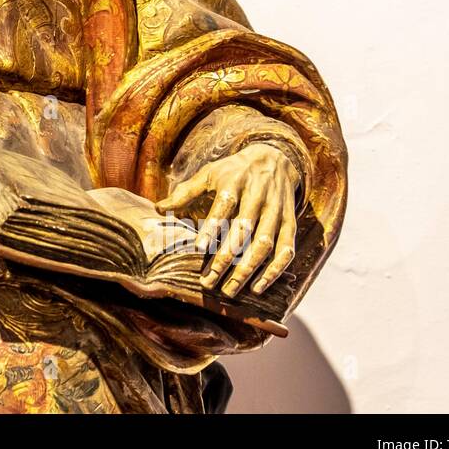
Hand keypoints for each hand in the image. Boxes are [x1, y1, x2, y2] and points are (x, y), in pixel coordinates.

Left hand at [155, 142, 298, 298]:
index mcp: (235, 182)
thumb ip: (185, 192)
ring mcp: (276, 211)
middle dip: (226, 258)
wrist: (275, 159)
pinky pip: (286, 250)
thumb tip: (159, 208)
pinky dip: (274, 271)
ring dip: (248, 269)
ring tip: (230, 289)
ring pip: (265, 244)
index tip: (199, 248)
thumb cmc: (234, 171)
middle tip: (209, 281)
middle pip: (244, 231)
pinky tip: (258, 287)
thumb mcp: (209, 173)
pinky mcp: (290, 223)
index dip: (212, 227)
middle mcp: (258, 196)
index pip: (224, 206)